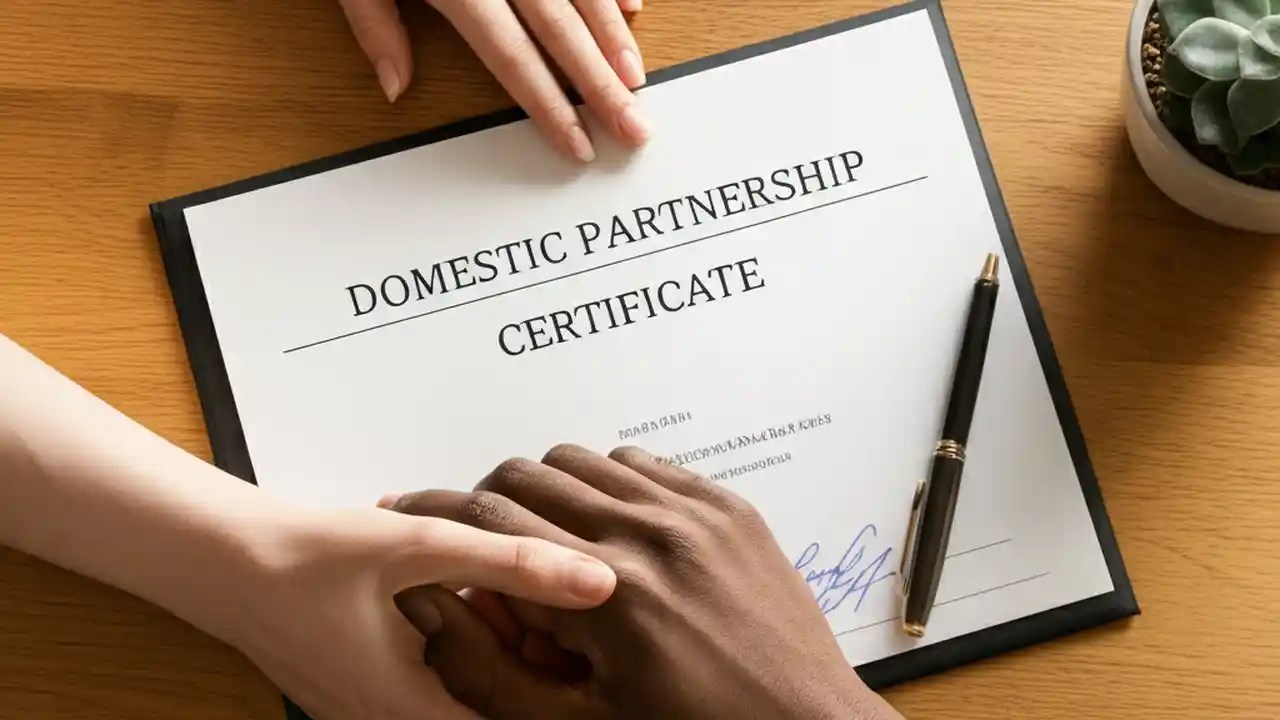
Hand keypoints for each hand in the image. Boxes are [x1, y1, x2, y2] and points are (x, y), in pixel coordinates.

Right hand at [226, 503, 615, 719]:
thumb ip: (512, 562)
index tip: (569, 643)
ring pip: (459, 694)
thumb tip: (597, 581)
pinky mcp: (363, 691)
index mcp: (408, 708)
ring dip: (488, 649)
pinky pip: (427, 681)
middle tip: (542, 612)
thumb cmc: (306, 556)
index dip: (549, 682)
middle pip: (488, 710)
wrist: (222, 558)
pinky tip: (459, 594)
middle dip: (523, 661)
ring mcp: (372, 712)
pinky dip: (453, 643)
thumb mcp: (421, 547)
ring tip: (503, 599)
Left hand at [338, 0, 649, 162]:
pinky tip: (631, 8)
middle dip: (601, 86)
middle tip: (636, 128)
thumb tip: (395, 87)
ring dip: (612, 37)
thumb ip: (374, 25)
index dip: (548, 105)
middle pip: (561, 32)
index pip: (511, 57)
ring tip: (635, 80)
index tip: (577, 144)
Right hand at [384, 444, 903, 719]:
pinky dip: (611, 483)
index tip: (413, 518)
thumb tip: (431, 607)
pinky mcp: (728, 508)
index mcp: (608, 594)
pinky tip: (609, 528)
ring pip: (584, 458)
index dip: (437, 518)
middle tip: (484, 541)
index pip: (490, 521)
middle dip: (488, 499)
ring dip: (549, 488)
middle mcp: (652, 536)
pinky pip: (645, 463)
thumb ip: (487, 671)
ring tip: (548, 538)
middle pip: (530, 473)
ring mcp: (697, 514)